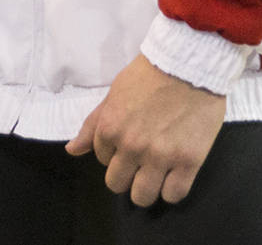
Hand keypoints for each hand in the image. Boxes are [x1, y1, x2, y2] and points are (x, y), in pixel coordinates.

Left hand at [67, 53, 226, 206]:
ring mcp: (160, 157)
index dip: (113, 152)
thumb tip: (72, 150)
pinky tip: (174, 176)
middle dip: (125, 175)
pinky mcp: (188, 162)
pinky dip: (172, 190)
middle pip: (117, 184)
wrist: (186, 65)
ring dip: (146, 188)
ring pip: (142, 196)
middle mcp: (131, 147)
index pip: (101, 158)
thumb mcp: (113, 96)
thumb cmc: (147, 76)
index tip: (126, 141)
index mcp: (110, 129)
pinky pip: (174, 195)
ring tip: (155, 175)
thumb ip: (93, 126)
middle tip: (138, 163)